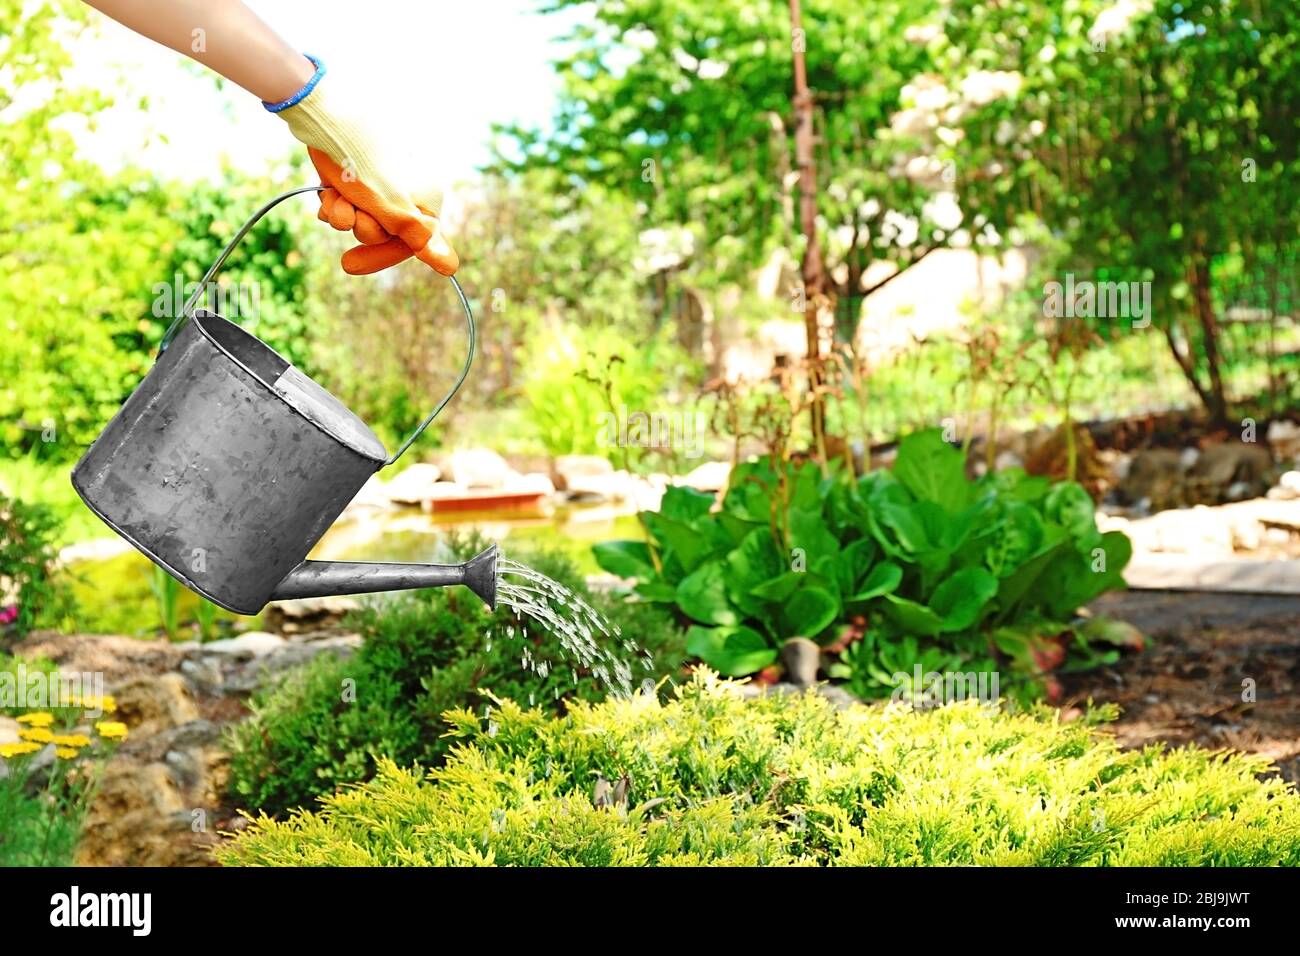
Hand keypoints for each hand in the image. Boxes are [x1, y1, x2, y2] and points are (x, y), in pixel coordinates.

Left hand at [275, 72, 457, 275]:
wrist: (327, 112)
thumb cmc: (363, 160)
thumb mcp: (392, 206)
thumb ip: (420, 238)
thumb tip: (452, 267)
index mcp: (426, 195)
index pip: (412, 241)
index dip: (382, 255)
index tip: (349, 265)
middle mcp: (408, 188)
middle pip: (385, 231)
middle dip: (360, 227)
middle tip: (349, 216)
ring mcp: (382, 179)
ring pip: (363, 217)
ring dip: (344, 215)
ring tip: (335, 199)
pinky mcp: (359, 172)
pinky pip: (350, 202)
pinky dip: (336, 202)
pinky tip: (328, 193)